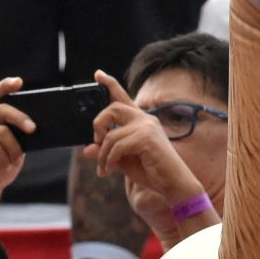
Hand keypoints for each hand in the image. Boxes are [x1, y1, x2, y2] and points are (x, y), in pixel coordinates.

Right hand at [0, 77, 31, 219]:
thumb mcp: (17, 147)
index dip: (6, 85)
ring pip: (2, 132)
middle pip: (2, 110)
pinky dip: (5, 159)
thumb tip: (37, 127)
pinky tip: (4, 166)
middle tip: (33, 129)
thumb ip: (22, 135)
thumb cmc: (1, 167)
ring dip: (14, 148)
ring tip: (13, 160)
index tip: (19, 82)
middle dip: (21, 118)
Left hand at [83, 70, 204, 232]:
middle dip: (98, 125)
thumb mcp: (123, 161)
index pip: (123, 98)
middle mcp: (145, 119)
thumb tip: (86, 149)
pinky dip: (109, 160)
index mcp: (140, 121)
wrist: (173, 184)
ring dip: (102, 155)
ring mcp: (147, 127)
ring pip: (110, 134)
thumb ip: (107, 152)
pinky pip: (116, 146)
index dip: (109, 85)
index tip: (97, 74)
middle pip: (112, 108)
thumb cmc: (152, 172)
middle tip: (96, 142)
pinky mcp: (146, 138)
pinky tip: (109, 170)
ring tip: (104, 169)